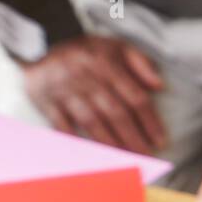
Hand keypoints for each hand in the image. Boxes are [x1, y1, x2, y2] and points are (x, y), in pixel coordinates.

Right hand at [19, 35, 164, 152]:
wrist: (41, 41)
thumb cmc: (88, 51)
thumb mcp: (117, 47)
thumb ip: (140, 63)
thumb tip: (159, 85)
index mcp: (106, 64)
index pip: (135, 97)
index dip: (150, 122)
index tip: (160, 142)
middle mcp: (86, 77)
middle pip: (115, 113)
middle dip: (133, 139)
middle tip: (146, 158)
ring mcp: (64, 89)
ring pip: (91, 121)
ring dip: (110, 144)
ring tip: (125, 160)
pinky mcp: (45, 99)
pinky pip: (61, 124)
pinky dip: (75, 140)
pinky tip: (90, 155)